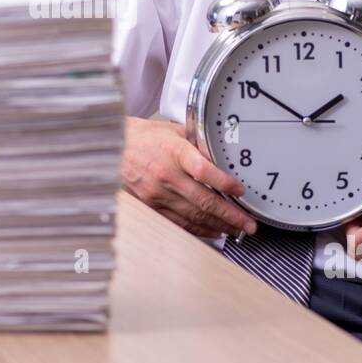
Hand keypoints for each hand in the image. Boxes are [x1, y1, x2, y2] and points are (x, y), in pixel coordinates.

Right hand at [120, 116, 257, 237]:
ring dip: (218, 226)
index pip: (204, 171)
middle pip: (204, 201)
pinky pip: (179, 222)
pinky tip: (213, 231)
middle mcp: (166, 176)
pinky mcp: (151, 206)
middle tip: (249, 224)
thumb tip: (222, 153)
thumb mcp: (173, 131)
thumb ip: (197, 142)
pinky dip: (198, 229)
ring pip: (194, 216)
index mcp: (175, 152)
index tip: (241, 190)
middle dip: (231, 216)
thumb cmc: (144, 138)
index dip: (225, 183)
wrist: (112, 149)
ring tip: (236, 231)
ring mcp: (157, 194)